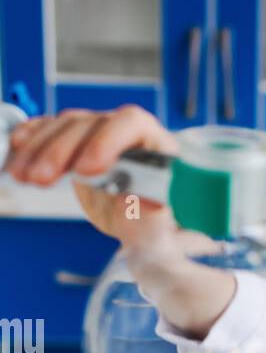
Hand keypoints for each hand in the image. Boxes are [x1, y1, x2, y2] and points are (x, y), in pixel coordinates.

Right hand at [7, 103, 236, 337]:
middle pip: (91, 124)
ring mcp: (101, 133)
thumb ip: (155, 213)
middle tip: (42, 180)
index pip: (132, 123)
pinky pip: (52, 129)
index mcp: (157, 144)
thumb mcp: (160, 227)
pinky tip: (19, 147)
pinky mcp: (79, 141)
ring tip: (24, 176)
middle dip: (61, 151)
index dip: (106, 141)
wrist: (144, 229)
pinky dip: (33, 137)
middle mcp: (128, 132)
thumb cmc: (157, 227)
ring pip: (67, 126)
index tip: (86, 169)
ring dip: (40, 148)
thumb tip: (147, 201)